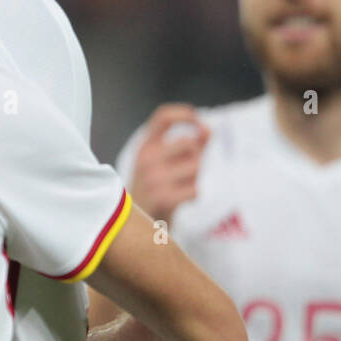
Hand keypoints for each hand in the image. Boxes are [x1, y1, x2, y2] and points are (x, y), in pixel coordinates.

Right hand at [129, 103, 209, 224]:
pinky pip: (196, 189)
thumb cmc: (156, 189)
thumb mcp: (164, 162)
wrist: (131, 226)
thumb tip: (209, 129)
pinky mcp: (162, 198)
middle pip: (189, 142)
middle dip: (197, 155)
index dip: (186, 114)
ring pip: (196, 166)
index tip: (198, 121)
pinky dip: (193, 195)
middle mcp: (146, 159)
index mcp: (144, 146)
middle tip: (186, 171)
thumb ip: (190, 144)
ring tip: (179, 187)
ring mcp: (153, 178)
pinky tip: (179, 201)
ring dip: (195, 177)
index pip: (163, 116)